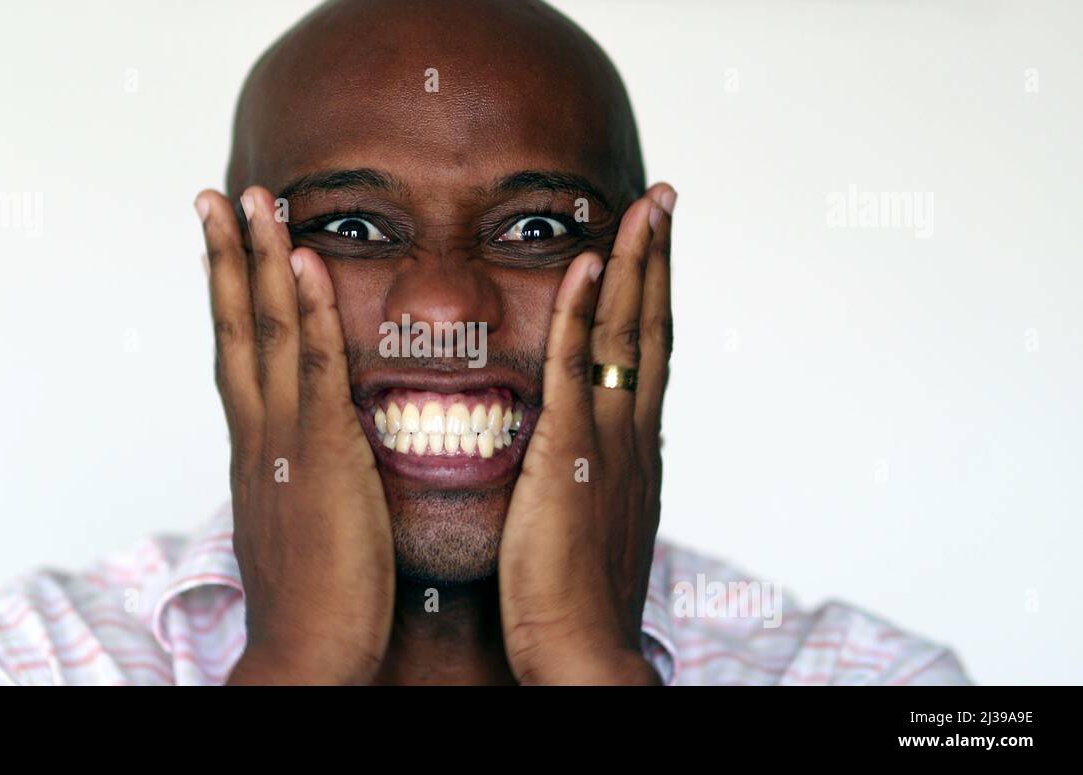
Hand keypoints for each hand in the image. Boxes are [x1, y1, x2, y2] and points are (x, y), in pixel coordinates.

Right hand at [196, 187, 394, 684]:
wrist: (307, 656)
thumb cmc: (317, 600)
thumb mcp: (301, 522)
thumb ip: (302, 477)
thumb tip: (313, 458)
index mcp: (257, 450)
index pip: (237, 354)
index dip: (227, 296)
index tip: (223, 244)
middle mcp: (259, 434)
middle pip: (234, 328)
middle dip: (225, 257)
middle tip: (216, 195)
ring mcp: (284, 440)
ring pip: (266, 333)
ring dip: (259, 259)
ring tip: (255, 199)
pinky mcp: (321, 456)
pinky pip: (315, 368)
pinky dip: (309, 312)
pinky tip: (305, 262)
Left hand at [498, 184, 675, 684]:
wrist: (581, 651)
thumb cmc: (575, 601)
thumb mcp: (592, 524)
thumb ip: (589, 480)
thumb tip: (579, 460)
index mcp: (635, 449)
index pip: (650, 355)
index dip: (655, 296)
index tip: (655, 247)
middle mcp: (633, 433)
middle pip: (655, 327)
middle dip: (660, 258)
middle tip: (664, 197)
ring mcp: (608, 440)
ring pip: (630, 334)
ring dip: (637, 263)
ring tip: (644, 204)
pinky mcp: (571, 454)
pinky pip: (578, 369)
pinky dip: (586, 313)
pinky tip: (589, 263)